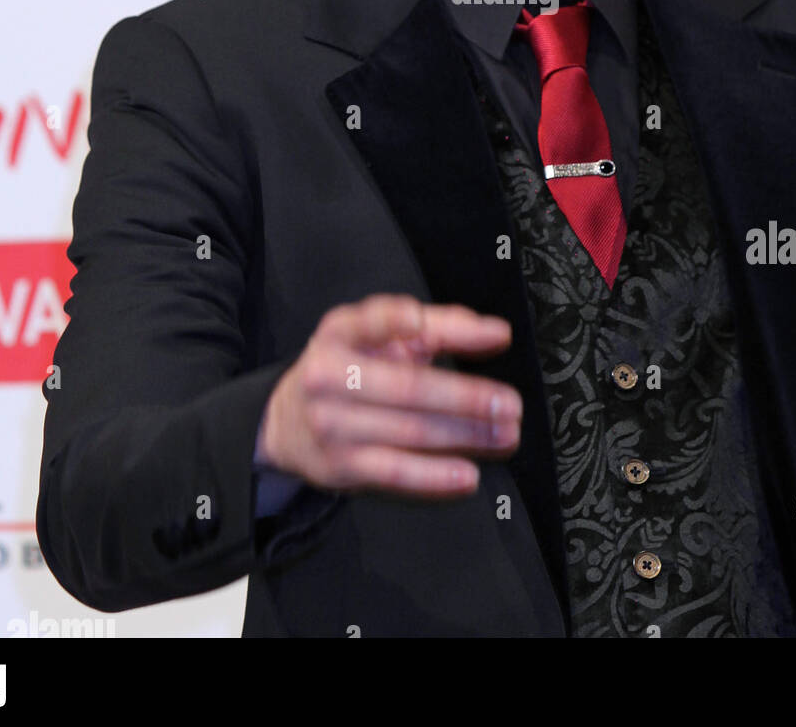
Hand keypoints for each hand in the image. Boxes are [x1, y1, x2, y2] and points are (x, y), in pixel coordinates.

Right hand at [254, 294, 521, 497]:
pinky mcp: (341, 466)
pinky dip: (434, 476)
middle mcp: (330, 377)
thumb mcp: (384, 335)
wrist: (286, 421)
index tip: (418, 319)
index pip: (367, 321)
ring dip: (464, 436)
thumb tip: (496, 333)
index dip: (391, 320)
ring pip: (408, 431)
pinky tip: (467, 474)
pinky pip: (394, 472)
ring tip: (504, 433)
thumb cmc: (350, 367)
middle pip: (405, 387)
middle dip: (464, 398)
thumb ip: (442, 326)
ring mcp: (333, 425)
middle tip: (509, 403)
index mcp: (341, 333)